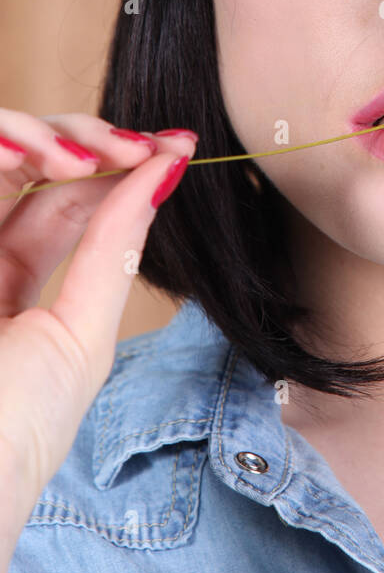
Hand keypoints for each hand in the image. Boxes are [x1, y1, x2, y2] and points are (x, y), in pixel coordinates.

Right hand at [0, 111, 196, 555]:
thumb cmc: (13, 435)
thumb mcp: (79, 335)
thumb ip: (115, 249)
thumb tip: (166, 173)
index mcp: (11, 285)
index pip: (65, 200)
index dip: (116, 165)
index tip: (178, 144)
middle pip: (27, 164)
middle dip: (85, 140)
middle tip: (135, 147)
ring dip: (40, 137)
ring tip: (84, 160)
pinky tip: (26, 154)